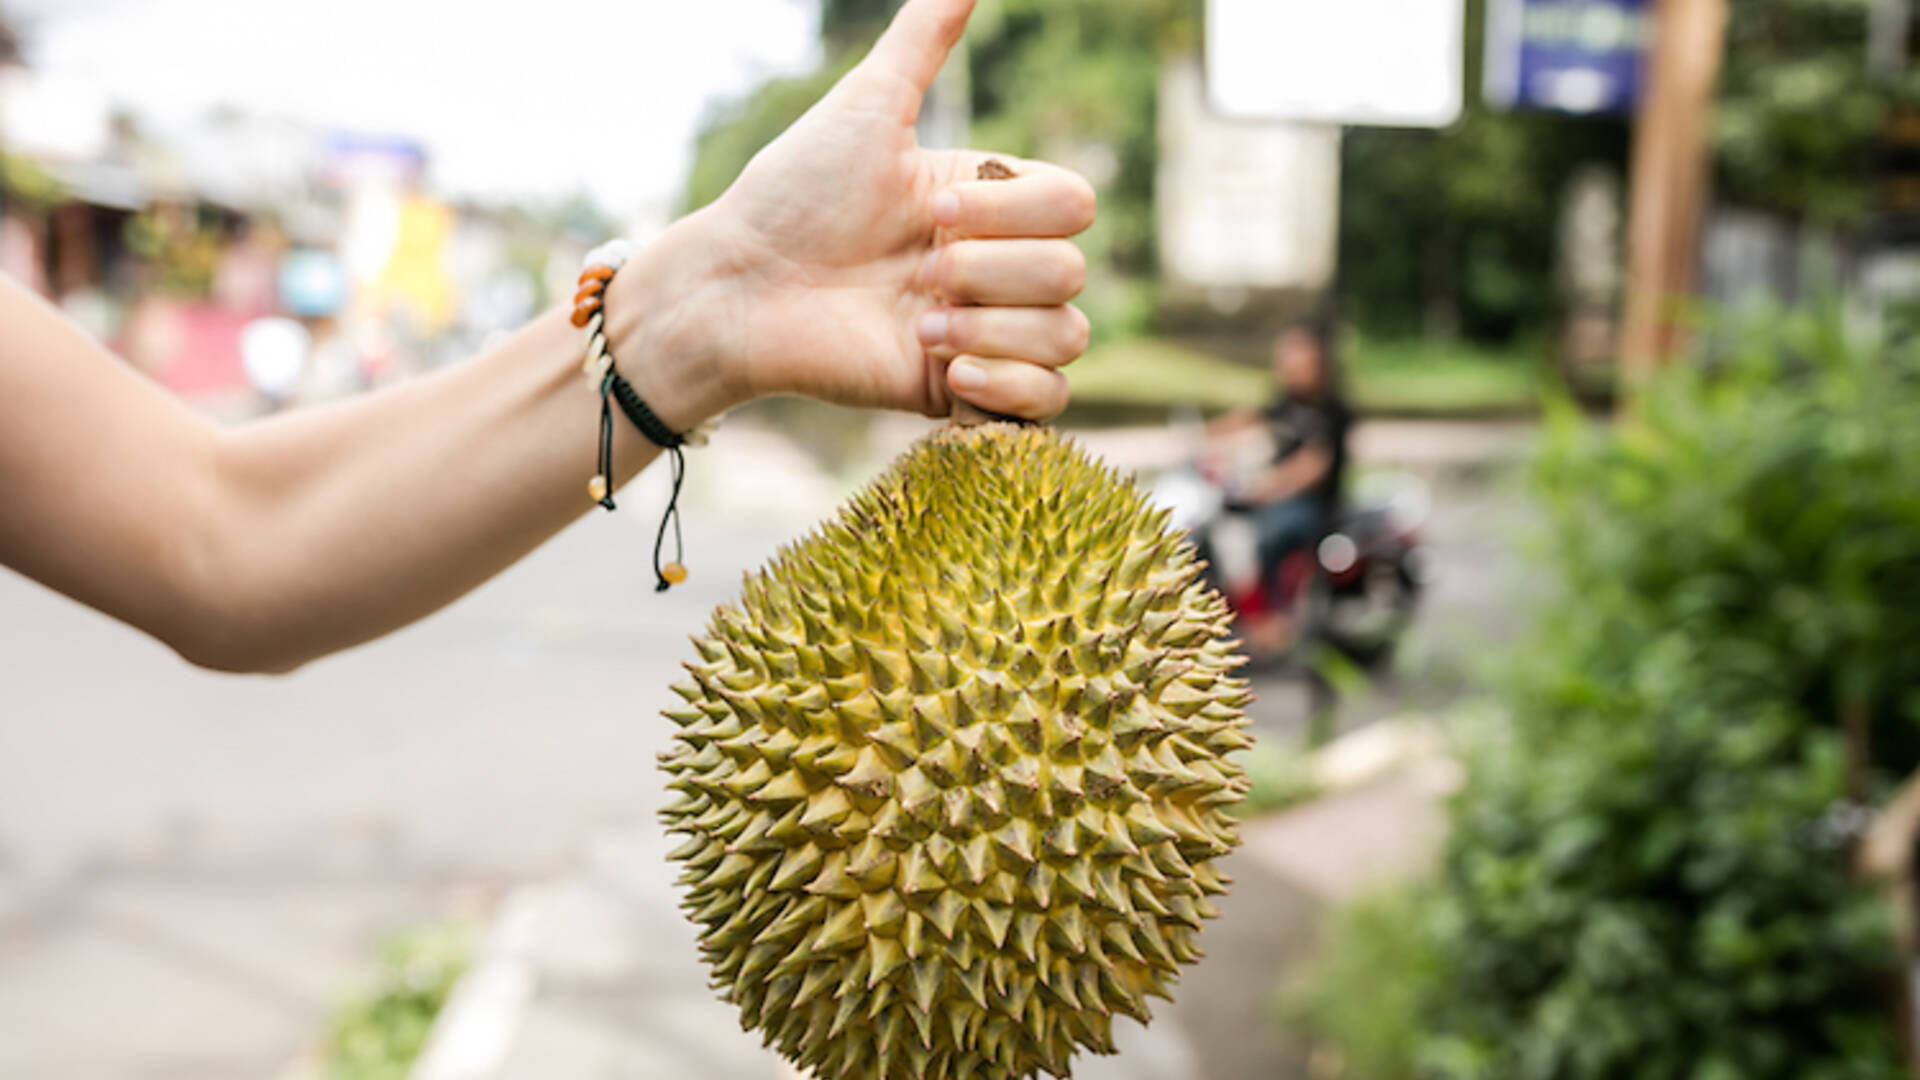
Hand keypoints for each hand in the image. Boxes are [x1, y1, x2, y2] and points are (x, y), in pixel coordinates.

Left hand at [644, 0, 1095, 425]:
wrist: (741, 289)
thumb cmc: (793, 194)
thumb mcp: (867, 108)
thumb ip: (922, 41)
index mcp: (989, 203)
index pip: (1073, 205)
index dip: (1010, 212)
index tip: (928, 210)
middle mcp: (996, 267)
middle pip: (1071, 271)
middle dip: (989, 271)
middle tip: (914, 270)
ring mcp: (984, 332)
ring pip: (1068, 336)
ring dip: (993, 328)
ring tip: (917, 327)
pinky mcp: (961, 393)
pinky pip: (1047, 403)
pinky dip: (1010, 385)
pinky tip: (949, 370)